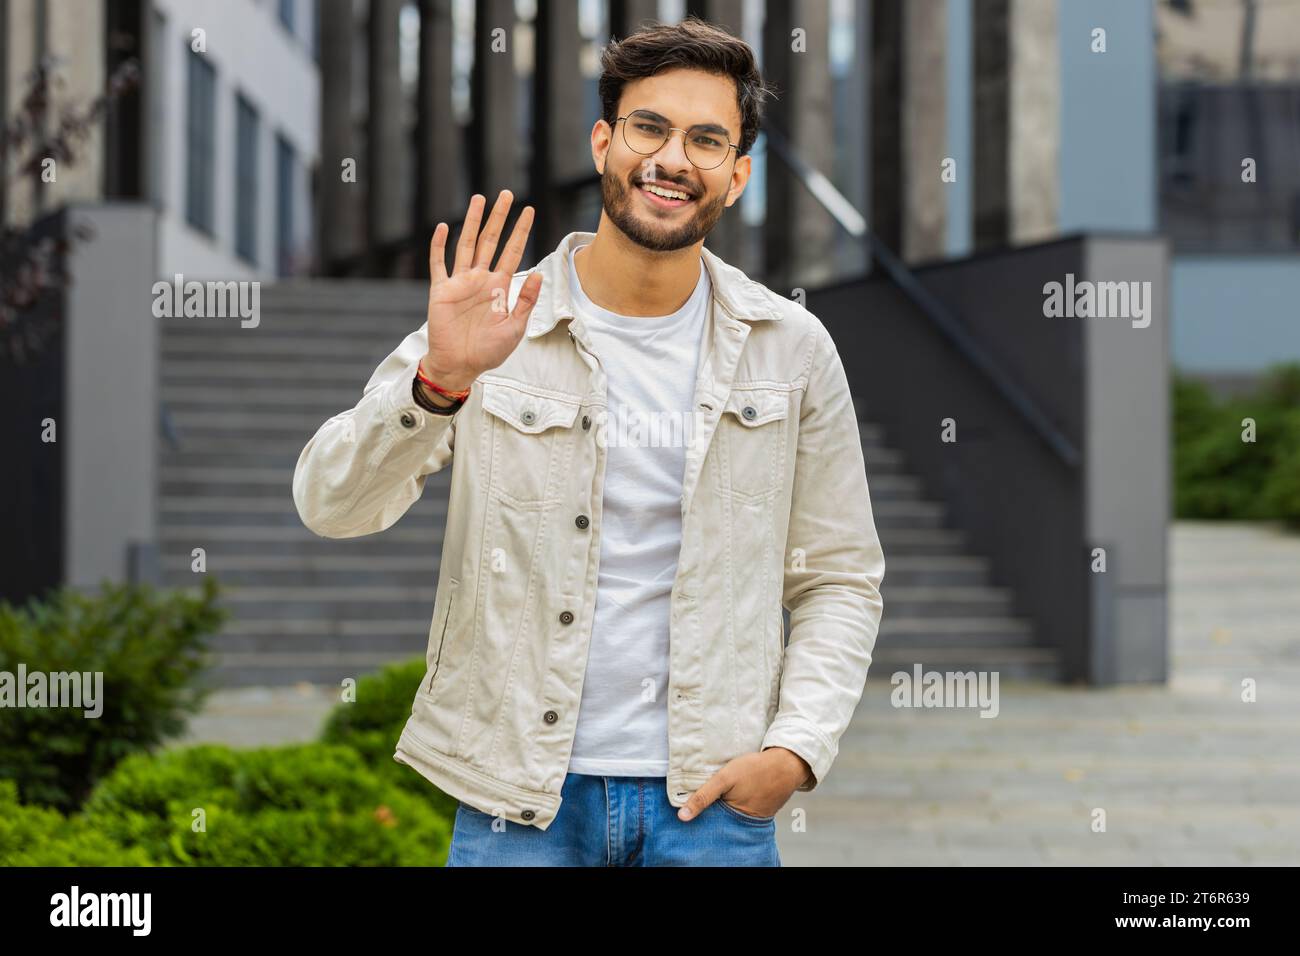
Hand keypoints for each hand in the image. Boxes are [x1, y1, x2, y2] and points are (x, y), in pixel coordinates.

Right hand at [422, 190, 542, 391]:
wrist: (460, 365)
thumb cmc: (489, 351)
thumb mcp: (514, 327)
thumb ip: (525, 300)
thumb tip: (540, 274)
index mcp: (499, 287)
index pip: (512, 252)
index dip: (521, 232)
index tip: (530, 211)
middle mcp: (480, 279)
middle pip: (490, 240)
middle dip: (499, 218)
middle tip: (506, 194)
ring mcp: (460, 283)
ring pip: (466, 244)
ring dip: (472, 222)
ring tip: (479, 199)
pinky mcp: (441, 291)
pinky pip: (439, 264)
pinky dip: (439, 246)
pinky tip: (443, 228)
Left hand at [676, 748, 809, 821]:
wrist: (787, 764)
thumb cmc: (755, 769)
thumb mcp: (724, 778)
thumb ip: (703, 796)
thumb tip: (682, 817)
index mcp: (733, 819)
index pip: (710, 824)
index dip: (700, 817)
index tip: (690, 812)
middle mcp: (745, 823)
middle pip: (722, 821)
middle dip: (713, 814)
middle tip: (708, 800)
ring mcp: (755, 817)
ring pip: (734, 815)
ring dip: (727, 808)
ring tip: (725, 795)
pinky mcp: (764, 810)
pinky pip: (746, 809)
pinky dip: (740, 803)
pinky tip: (740, 793)